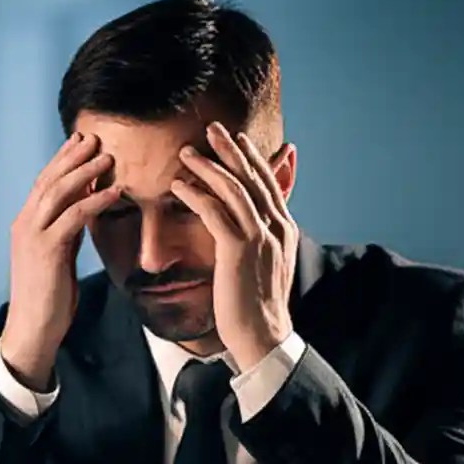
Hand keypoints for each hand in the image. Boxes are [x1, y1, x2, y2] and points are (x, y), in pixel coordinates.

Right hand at [0, 133, 120, 390]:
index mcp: (26, 224)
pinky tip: (114, 191)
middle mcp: (25, 224)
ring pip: (60, 192)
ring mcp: (33, 235)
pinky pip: (75, 216)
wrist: (32, 328)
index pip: (44, 183)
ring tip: (108, 155)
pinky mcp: (46, 250)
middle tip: (95, 136)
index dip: (63, 159)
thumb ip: (66, 232)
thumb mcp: (57, 258)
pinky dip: (95, 200)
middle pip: (50, 179)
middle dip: (73, 156)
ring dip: (86, 171)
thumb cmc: (48, 297)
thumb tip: (84, 211)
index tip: (81, 141)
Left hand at [171, 122, 297, 370]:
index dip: (251, 157)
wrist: (264, 335)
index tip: (235, 138)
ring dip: (208, 167)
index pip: (267, 182)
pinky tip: (179, 185)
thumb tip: (254, 222)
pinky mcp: (238, 251)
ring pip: (233, 189)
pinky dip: (196, 195)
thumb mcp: (268, 262)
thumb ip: (263, 236)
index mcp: (285, 227)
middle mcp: (276, 226)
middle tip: (211, 128)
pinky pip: (214, 213)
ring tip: (186, 151)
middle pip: (251, 177)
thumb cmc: (258, 303)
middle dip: (230, 150)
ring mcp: (259, 237)